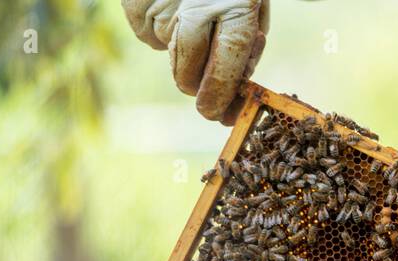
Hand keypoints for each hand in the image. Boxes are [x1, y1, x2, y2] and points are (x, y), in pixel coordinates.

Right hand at [123, 0, 269, 122]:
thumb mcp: (254, 7)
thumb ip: (244, 49)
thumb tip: (230, 91)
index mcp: (239, 8)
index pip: (226, 67)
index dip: (218, 96)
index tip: (213, 113)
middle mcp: (200, 4)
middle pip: (187, 68)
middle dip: (193, 84)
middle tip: (199, 86)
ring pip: (165, 50)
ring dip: (176, 49)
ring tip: (191, 21)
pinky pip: (143, 31)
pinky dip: (153, 30)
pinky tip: (168, 11)